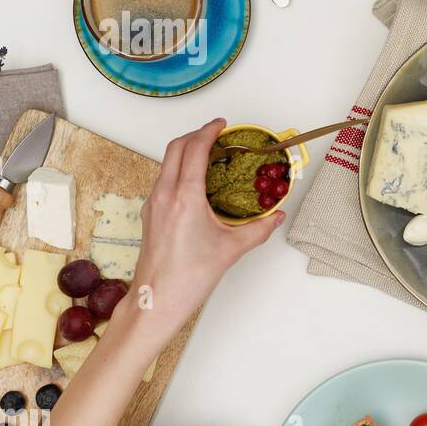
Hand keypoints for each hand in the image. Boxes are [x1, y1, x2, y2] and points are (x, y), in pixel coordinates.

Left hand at [127, 119, 282, 348]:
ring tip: (209, 155)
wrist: (158, 299)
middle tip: (217, 134)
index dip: (209, 132)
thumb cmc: (190, 277)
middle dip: (196, 135)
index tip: (222, 125)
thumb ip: (259, 229)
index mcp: (185, 197)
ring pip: (166, 163)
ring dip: (186, 152)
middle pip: (175, 148)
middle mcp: (164, 195)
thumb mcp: (233, 249)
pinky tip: (196, 182)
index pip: (194, 150)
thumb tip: (276, 216)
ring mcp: (153, 203)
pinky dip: (179, 169)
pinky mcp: (150, 214)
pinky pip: (164, 179)